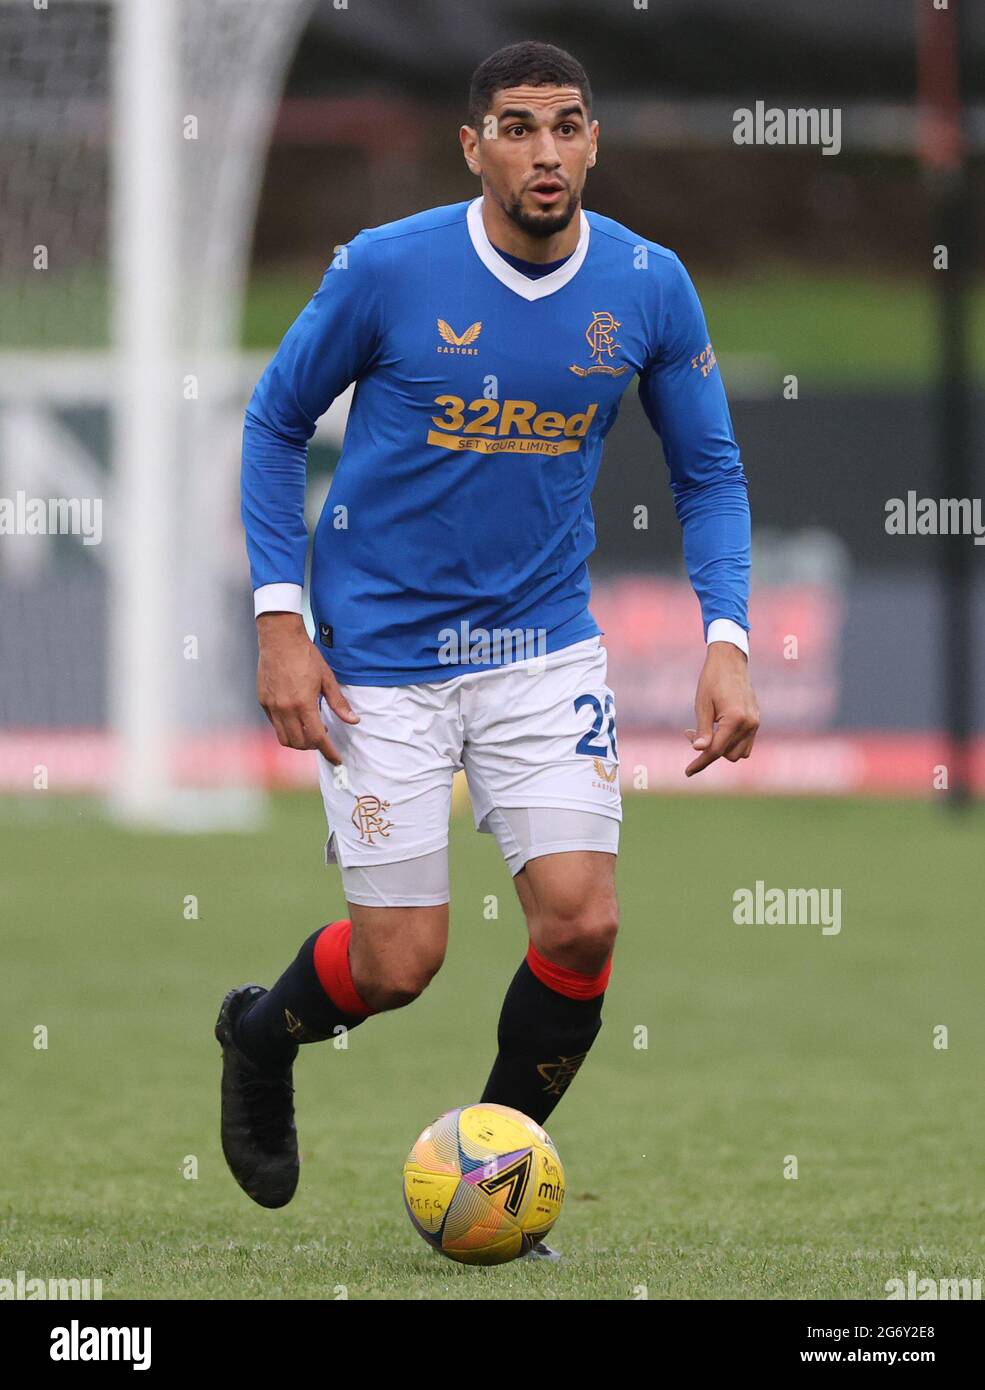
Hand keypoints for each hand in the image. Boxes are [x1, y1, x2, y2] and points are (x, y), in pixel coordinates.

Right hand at [255, 612, 358, 764]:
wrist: (280, 639)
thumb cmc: (306, 656)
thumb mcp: (327, 678)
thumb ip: (339, 703)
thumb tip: (353, 721)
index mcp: (304, 703)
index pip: (317, 738)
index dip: (328, 752)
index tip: (336, 759)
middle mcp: (285, 709)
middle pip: (299, 743)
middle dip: (313, 747)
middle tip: (323, 737)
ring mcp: (272, 706)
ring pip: (284, 738)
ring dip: (298, 741)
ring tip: (309, 730)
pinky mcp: (263, 702)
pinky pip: (275, 725)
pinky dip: (287, 728)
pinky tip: (296, 718)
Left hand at [684, 641, 759, 776]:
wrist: (730, 660)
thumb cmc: (712, 680)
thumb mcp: (702, 705)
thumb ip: (703, 730)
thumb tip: (699, 751)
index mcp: (735, 719)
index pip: (716, 750)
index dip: (700, 762)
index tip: (687, 772)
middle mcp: (749, 723)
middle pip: (728, 755)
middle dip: (710, 751)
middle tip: (691, 733)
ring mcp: (755, 722)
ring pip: (739, 753)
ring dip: (721, 748)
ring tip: (704, 730)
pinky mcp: (756, 720)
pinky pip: (745, 743)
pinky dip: (730, 742)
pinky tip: (716, 729)